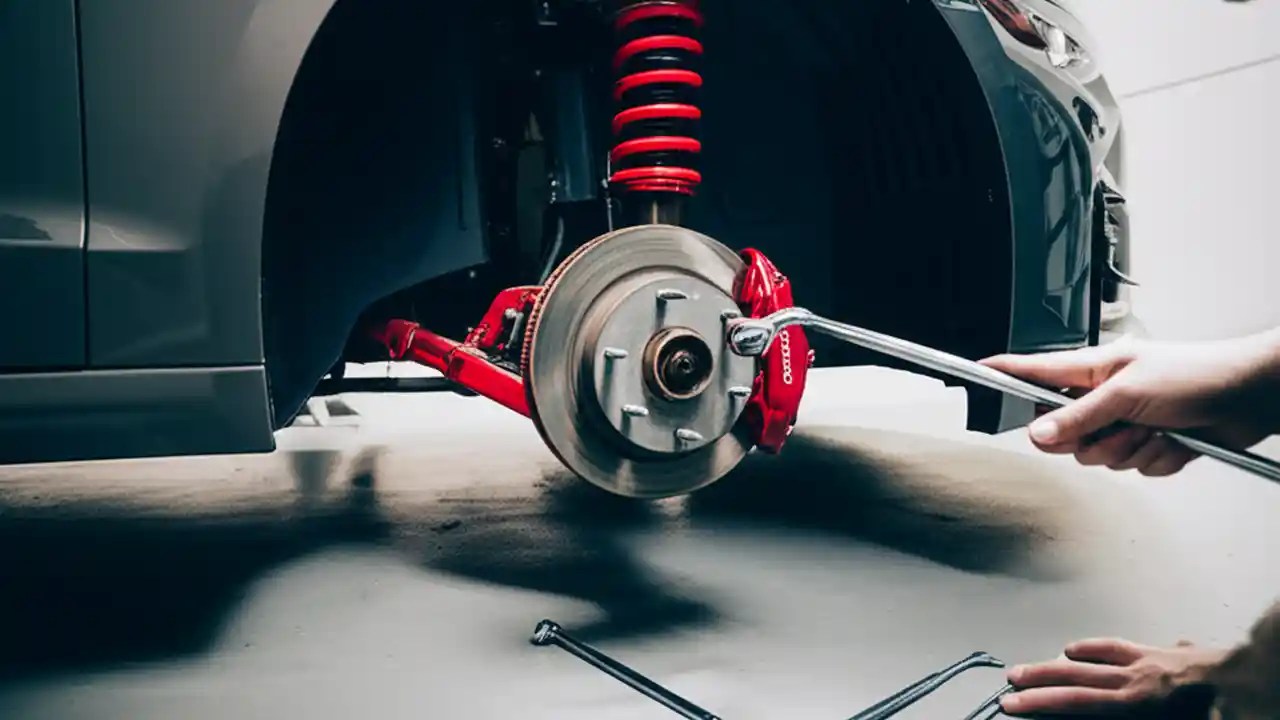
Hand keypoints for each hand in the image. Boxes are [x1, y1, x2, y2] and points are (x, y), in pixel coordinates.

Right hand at [981, 333, 1279, 475]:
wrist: (1248, 397)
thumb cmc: (1197, 374)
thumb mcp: (1127, 393)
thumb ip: (1079, 417)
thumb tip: (1039, 433)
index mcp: (1094, 370)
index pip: (1036, 371)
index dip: (1006, 373)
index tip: (977, 373)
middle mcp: (1106, 397)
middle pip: (1063, 431)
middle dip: (1090, 438)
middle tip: (1113, 427)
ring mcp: (1127, 422)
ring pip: (1099, 456)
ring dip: (1130, 449)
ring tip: (1157, 427)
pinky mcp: (1150, 445)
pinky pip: (1133, 468)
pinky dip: (1155, 458)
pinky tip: (1175, 439)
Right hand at [1001, 638, 1226, 716]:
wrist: (1256, 678)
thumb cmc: (1220, 711)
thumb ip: (1130, 715)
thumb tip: (1094, 701)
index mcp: (1133, 700)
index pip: (1073, 700)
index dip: (1039, 702)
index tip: (1012, 701)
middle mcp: (1137, 676)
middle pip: (1079, 674)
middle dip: (1042, 675)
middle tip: (1015, 674)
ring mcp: (1156, 659)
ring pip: (1108, 652)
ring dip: (1080, 654)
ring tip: (1061, 652)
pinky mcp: (1179, 652)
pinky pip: (1144, 646)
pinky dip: (1127, 647)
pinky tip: (1125, 648)